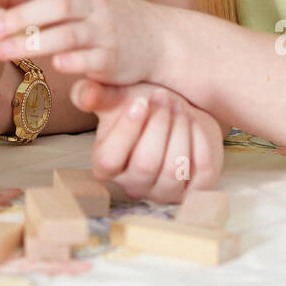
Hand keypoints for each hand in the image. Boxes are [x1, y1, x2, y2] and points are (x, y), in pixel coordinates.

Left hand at [0, 0, 171, 87]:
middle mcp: (94, 3)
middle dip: (20, 17)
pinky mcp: (113, 60)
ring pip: (68, 35)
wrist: (158, 38)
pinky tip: (53, 66)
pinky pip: (90, 60)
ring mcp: (105, 31)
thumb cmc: (102, 16)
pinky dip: (72, 62)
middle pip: (57, 5)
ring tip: (0, 51)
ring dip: (32, 44)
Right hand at [74, 80, 224, 204]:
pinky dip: (200, 142)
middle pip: (146, 164)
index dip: (127, 130)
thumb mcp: (116, 98)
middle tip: (164, 98)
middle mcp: (133, 185)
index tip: (140, 102)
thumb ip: (94, 94)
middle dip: (158, 125)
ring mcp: (164, 192)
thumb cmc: (143, 105)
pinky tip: (193, 122)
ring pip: (173, 170)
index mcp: (107, 165)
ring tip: (179, 107)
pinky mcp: (194, 190)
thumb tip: (84, 94)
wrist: (177, 112)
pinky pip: (201, 172)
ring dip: (180, 131)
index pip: (110, 159)